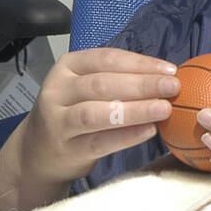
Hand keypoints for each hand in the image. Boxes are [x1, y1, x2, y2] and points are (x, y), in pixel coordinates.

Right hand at [0, 48, 180, 210]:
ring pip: (97, 113)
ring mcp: (58, 121)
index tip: (170, 70)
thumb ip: (120, 79)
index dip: (140, 64)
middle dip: (142, 84)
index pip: (107, 59)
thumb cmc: (74, 113)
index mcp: (68, 67)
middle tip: (173, 88)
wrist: (38, 152)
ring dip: (135, 110)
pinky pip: (98, 142)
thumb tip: (167, 76)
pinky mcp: (66, 148)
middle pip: (103, 84)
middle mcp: (58, 91)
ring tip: (164, 109)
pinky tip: (149, 131)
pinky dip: (126, 136)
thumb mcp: (88, 88)